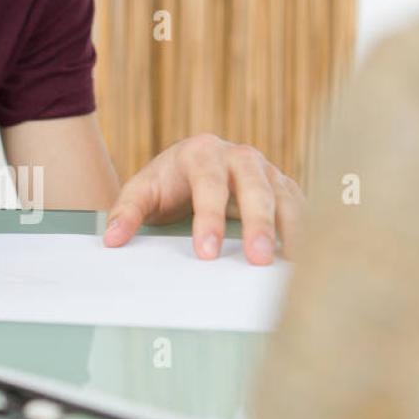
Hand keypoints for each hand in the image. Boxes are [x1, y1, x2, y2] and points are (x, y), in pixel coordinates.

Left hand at [102, 134, 303, 264]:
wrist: (190, 168)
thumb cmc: (167, 182)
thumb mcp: (141, 192)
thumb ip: (126, 212)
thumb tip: (112, 240)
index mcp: (202, 154)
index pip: (209, 184)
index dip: (210, 217)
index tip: (206, 252)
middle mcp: (240, 157)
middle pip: (255, 186)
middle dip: (258, 222)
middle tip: (258, 258)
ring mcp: (266, 171)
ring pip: (284, 195)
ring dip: (289, 227)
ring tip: (289, 263)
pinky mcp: (283, 188)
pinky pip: (300, 206)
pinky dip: (305, 228)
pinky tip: (306, 256)